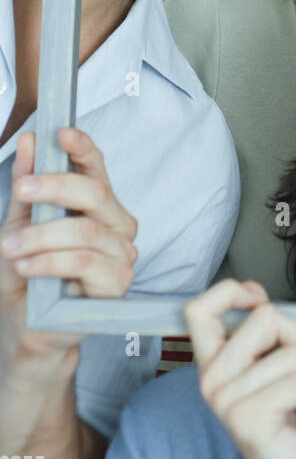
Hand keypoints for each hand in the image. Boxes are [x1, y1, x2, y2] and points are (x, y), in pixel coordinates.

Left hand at [0, 129, 137, 450]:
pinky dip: (49, 261)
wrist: (24, 325)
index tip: (61, 133)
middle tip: (23, 190)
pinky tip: (26, 266)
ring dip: (42, 235)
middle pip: (95, 193)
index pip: (96, 168)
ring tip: (10, 248)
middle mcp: (117, 224)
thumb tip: (29, 141)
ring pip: (86, 230)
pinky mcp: (117, 284)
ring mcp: (122, 254)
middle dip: (56, 187)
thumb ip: (27, 184)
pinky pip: (85, 262)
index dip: (83, 148)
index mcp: (97, 205)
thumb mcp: (19, 222)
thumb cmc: (26, 272)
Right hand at [187, 279, 295, 458]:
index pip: (198, 309)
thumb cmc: (294, 419)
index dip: (231, 291)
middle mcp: (211, 381)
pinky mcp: (247, 418)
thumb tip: (257, 296)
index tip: (256, 300)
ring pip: (291, 353)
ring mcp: (226, 400)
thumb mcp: (276, 365)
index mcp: (214, 364)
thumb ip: (264, 332)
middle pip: (265, 316)